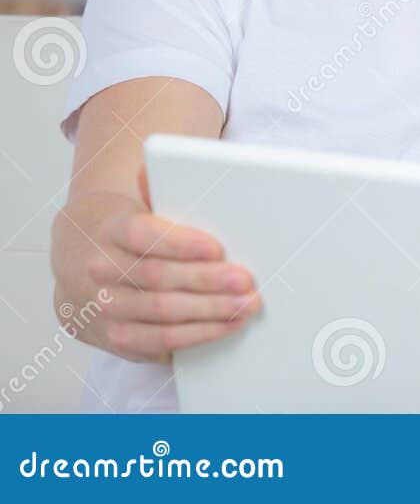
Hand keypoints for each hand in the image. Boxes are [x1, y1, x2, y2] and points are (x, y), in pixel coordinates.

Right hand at [81, 165, 260, 361]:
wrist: (82, 261)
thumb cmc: (131, 232)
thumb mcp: (142, 206)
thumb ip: (164, 191)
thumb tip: (194, 167)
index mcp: (111, 229)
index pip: (143, 235)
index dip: (181, 244)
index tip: (217, 248)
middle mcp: (101, 271)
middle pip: (157, 278)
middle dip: (206, 281)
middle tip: (245, 281)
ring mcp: (104, 308)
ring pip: (160, 315)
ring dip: (209, 313)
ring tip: (246, 306)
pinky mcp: (115, 338)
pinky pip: (158, 343)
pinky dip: (197, 337)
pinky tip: (226, 326)